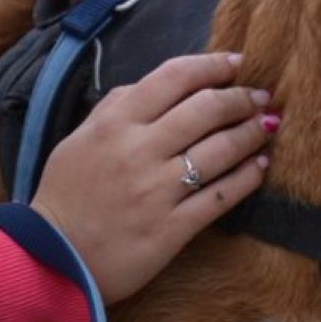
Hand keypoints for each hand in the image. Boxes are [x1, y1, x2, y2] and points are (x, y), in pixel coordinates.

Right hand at [31, 52, 277, 303]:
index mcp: (115, 123)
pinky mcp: (173, 228)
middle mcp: (140, 151)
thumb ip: (116, 108)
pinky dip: (248, 177)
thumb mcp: (80, 139)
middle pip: (206, 109)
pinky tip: (261, 165)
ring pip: (221, 150)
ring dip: (252, 133)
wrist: (53, 258)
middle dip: (241, 98)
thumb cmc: (66, 196)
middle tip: (260, 96)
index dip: (212, 65)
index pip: (174, 77)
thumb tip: (155, 87)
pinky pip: (222, 196)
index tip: (236, 62)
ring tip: (267, 125)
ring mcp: (158, 190)